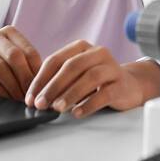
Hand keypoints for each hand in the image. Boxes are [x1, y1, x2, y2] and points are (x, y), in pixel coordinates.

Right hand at [0, 27, 41, 100]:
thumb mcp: (9, 61)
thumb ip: (25, 66)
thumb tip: (46, 83)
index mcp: (6, 32)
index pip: (28, 51)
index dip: (37, 72)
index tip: (42, 87)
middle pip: (14, 57)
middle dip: (25, 79)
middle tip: (32, 96)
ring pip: (0, 68)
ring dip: (13, 88)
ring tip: (20, 100)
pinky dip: (0, 92)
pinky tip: (6, 99)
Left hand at [25, 40, 159, 117]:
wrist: (129, 86)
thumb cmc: (96, 81)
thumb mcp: (76, 76)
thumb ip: (58, 81)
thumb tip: (35, 97)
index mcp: (81, 47)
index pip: (56, 60)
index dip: (41, 79)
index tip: (30, 97)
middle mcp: (97, 53)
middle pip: (72, 66)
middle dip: (53, 86)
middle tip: (40, 104)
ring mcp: (111, 67)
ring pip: (89, 78)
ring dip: (70, 94)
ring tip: (57, 108)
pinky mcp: (121, 84)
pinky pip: (104, 94)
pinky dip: (89, 104)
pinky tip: (77, 113)